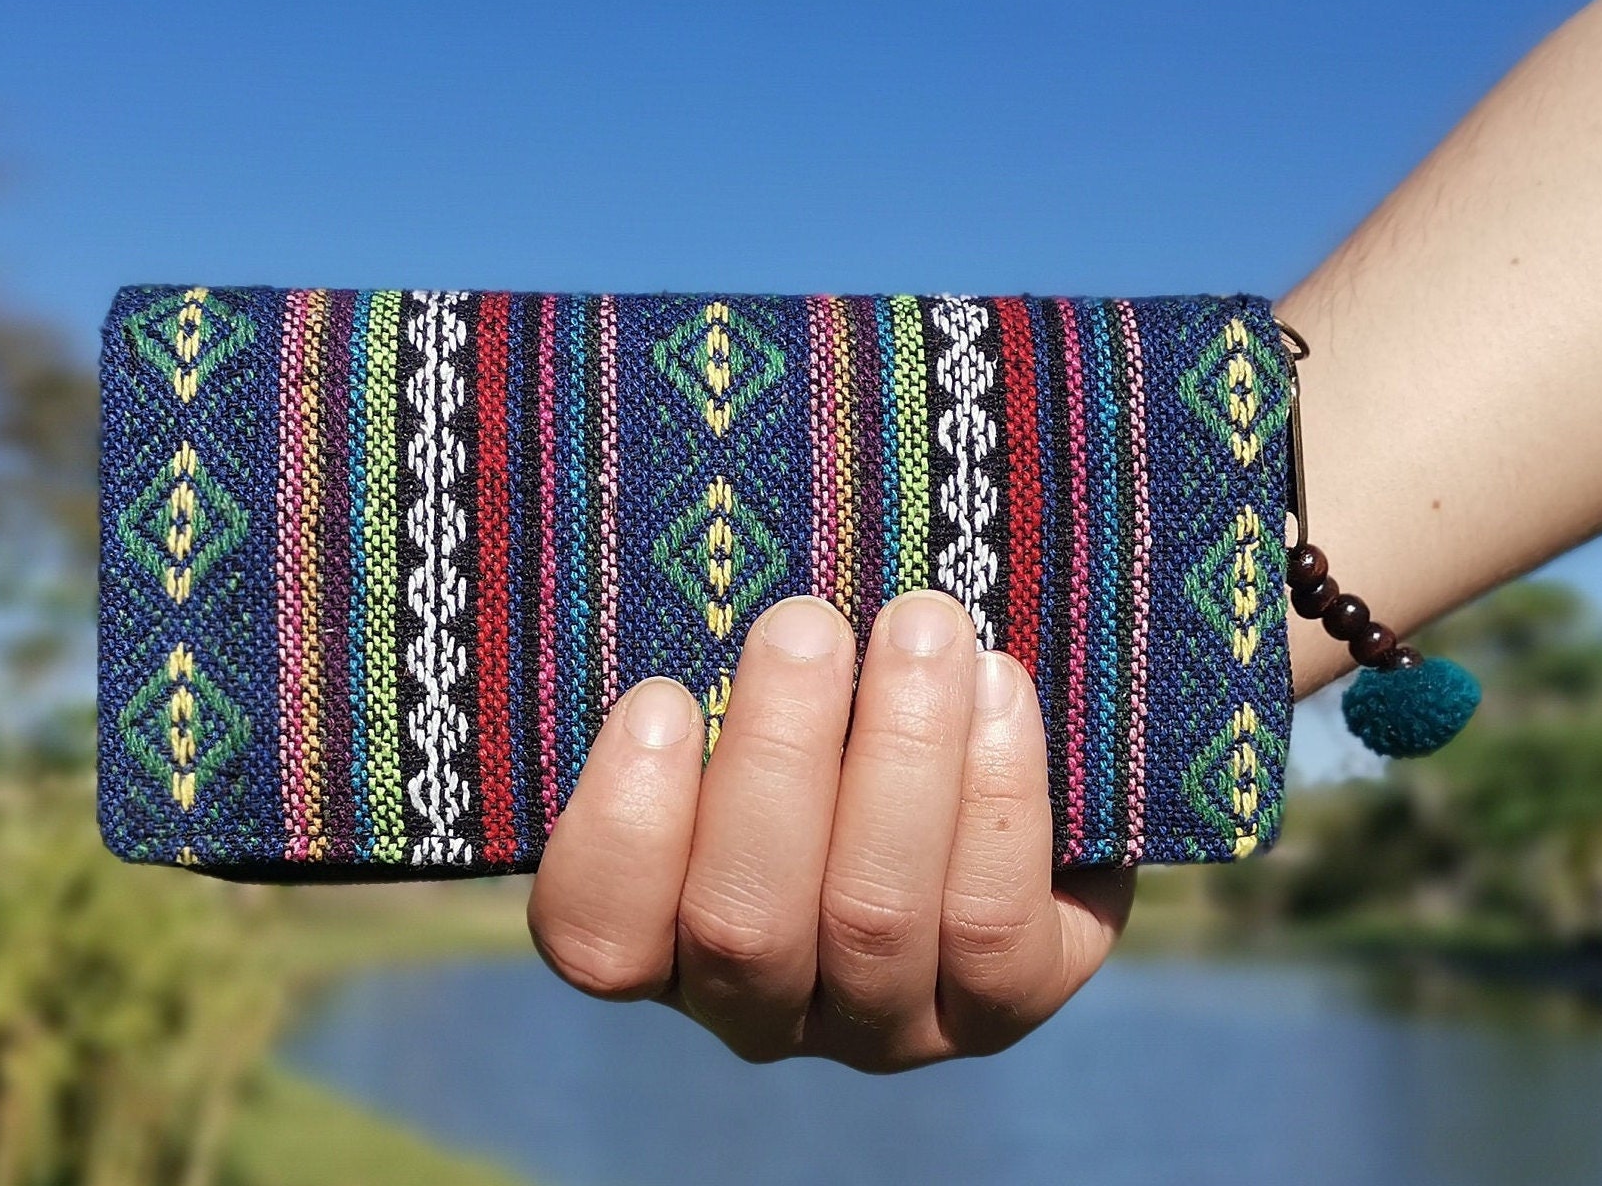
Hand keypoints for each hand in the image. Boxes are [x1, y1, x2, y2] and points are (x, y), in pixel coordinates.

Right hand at [527, 590, 1133, 1072]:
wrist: (992, 758)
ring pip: (875, 917)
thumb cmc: (827, 702)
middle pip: (743, 925)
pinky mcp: (1003, 1007)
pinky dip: (997, 795)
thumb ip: (701, 675)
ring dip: (900, 754)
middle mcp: (761, 1008)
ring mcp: (884, 1025)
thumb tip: (669, 576)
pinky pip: (995, 925)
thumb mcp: (740, 692)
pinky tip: (996, 687)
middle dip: (778, 758)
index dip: (622, 831)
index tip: (659, 698)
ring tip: (921, 625)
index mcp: (659, 943)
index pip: (597, 939)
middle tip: (806, 624)